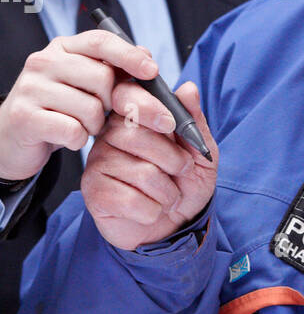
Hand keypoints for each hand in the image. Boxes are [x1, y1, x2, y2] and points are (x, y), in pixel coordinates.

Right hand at [0, 29, 158, 180]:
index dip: (130, 55)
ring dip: (95, 126)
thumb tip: (145, 52)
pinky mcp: (25, 116)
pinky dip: (79, 140)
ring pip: (91, 109)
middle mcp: (43, 61)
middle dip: (111, 103)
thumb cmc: (58, 109)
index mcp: (62, 47)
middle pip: (102, 78)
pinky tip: (69, 137)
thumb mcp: (85, 85)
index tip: (152, 71)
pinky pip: (73, 131)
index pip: (101, 41)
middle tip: (101, 113)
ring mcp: (31, 88)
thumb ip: (113, 69)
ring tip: (82, 126)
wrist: (13, 137)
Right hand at [81, 77, 217, 249]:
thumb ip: (194, 122)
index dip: (149, 107)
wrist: (174, 226)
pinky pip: (131, 200)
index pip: (127, 95)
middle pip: (137, 136)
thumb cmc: (183, 184)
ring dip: (168, 192)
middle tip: (182, 171)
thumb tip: (188, 88)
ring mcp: (98, 164)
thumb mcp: (200, 152)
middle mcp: (109, 136)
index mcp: (133, 117)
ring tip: (167, 196)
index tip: (170, 125)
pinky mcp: (94, 192)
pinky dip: (153, 210)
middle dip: (174, 160)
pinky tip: (150, 210)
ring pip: (141, 173)